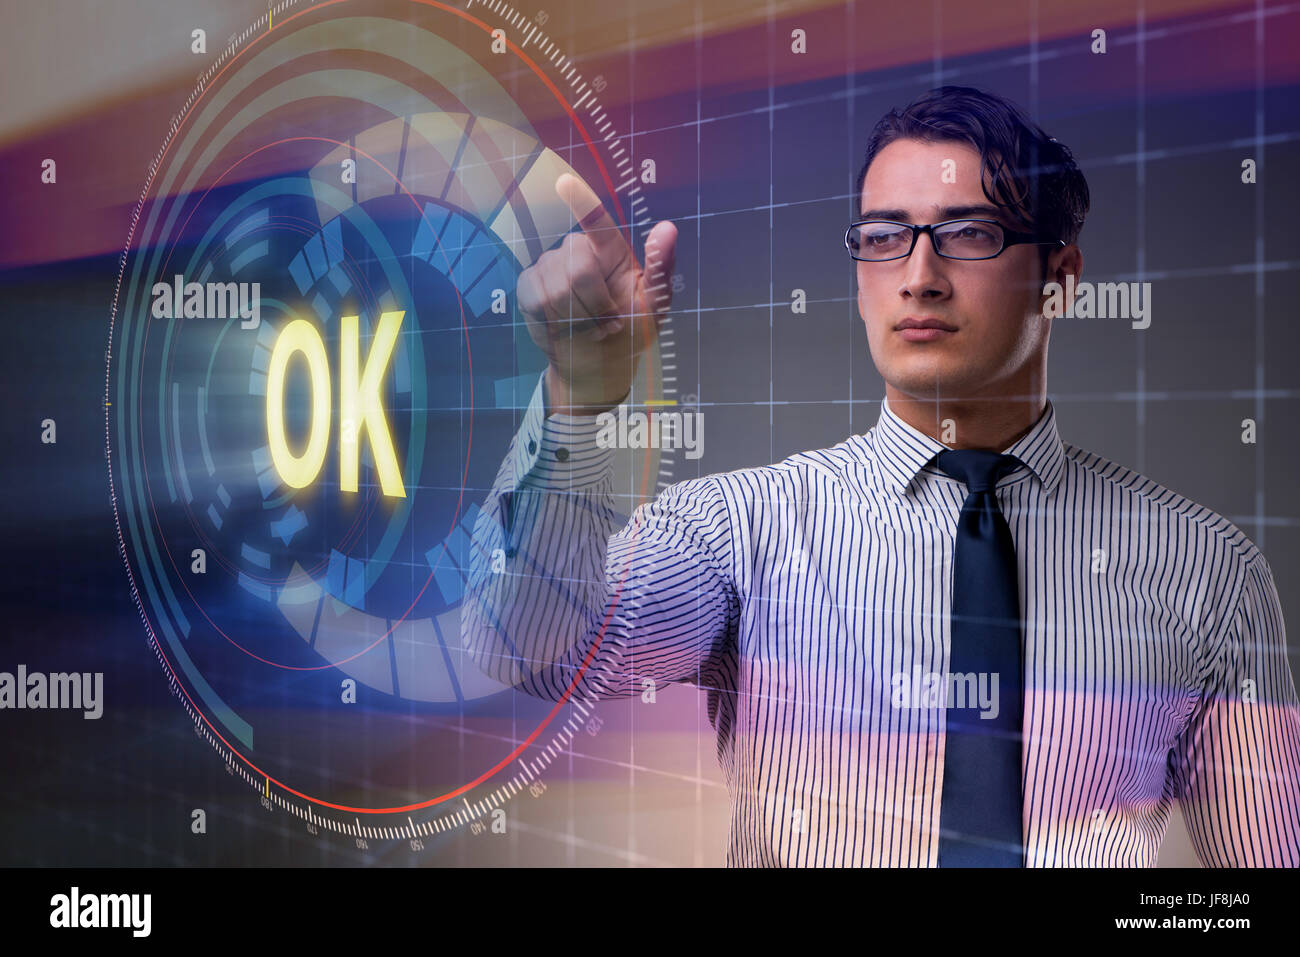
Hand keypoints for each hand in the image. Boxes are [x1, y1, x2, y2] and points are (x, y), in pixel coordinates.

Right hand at [516, 172, 676, 414]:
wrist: (600, 365)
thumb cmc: (631, 330)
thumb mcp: (655, 305)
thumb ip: (661, 268)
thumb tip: (668, 228)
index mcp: (610, 249)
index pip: (596, 220)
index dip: (581, 200)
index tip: (564, 182)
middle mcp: (577, 251)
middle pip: (578, 268)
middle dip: (595, 304)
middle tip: (608, 322)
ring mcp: (549, 266)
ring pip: (556, 289)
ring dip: (578, 318)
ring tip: (590, 327)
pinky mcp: (529, 286)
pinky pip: (536, 298)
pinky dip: (554, 321)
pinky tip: (565, 328)